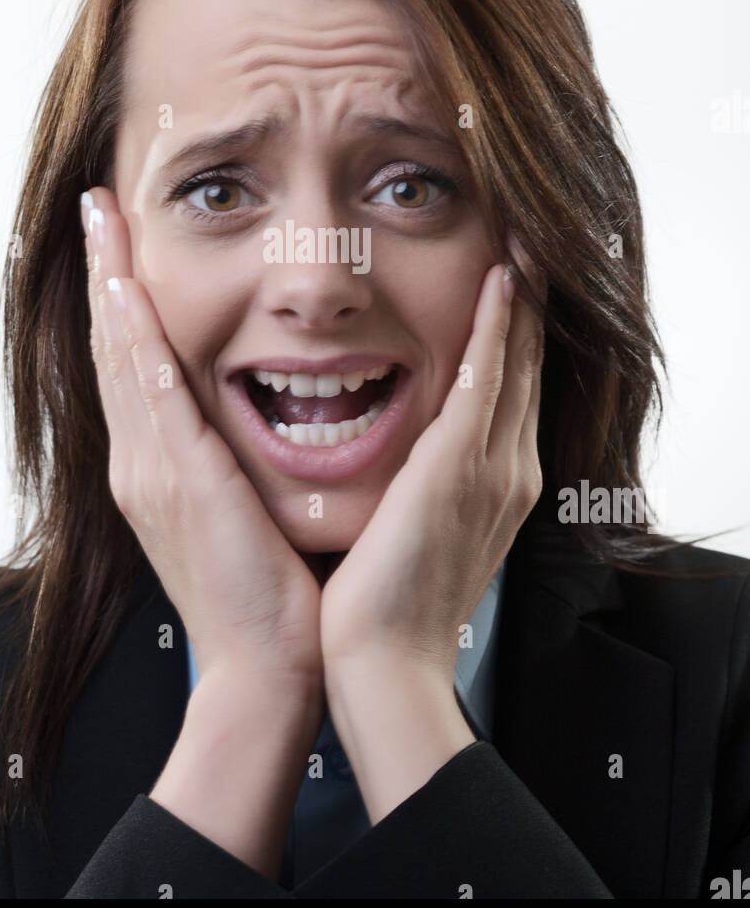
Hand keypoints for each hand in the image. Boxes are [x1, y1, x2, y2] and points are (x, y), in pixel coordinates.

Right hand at [82, 186, 322, 693]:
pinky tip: (128, 292)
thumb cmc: (271, 592)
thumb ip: (234, 460)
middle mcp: (142, 464)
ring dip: (110, 284)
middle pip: (113, 349)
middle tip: (97, 206)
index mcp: (158, 468)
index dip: (121, 300)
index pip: (133, 365)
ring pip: (122, 359)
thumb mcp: (243, 510)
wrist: (268, 668)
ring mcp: (152, 473)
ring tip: (101, 220)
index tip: (119, 243)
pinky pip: (153, 398)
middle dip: (104, 273)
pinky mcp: (181, 484)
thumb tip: (257, 417)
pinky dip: (136, 342)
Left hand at [320, 235, 545, 688]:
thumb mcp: (412, 535)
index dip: (513, 337)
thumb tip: (400, 462)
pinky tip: (501, 282)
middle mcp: (507, 472)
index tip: (506, 285)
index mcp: (494, 487)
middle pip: (524, 369)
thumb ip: (418, 488)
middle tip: (524, 245)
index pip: (508, 394)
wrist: (381, 662)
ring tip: (520, 245)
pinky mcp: (462, 467)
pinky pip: (487, 379)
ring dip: (519, 300)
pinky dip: (498, 327)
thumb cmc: (382, 606)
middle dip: (526, 307)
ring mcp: (492, 468)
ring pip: (514, 363)